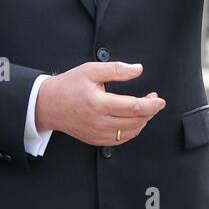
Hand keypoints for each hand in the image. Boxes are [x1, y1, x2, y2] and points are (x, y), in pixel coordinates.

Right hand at [35, 61, 165, 148]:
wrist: (48, 104)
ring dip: (143, 121)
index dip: (151, 104)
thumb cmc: (69, 86)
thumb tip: (137, 69)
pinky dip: (132, 131)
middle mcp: (99, 122)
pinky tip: (134, 121)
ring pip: (130, 132)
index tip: (159, 99)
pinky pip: (121, 139)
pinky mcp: (95, 140)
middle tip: (154, 100)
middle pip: (135, 121)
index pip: (133, 107)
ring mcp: (97, 133)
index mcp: (99, 104)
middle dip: (150, 111)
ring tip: (145, 108)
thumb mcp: (91, 70)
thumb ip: (116, 69)